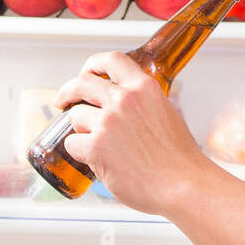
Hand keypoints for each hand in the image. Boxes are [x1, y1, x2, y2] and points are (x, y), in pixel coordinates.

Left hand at [50, 51, 204, 215]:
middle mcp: (124, 100)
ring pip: (75, 116)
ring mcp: (108, 122)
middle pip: (82, 83)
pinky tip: (97, 161)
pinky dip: (80, 153)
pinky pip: (73, 144)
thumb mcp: (167, 114)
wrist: (181, 184)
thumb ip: (145, 104)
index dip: (93, 64)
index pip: (111, 60)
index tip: (87, 72)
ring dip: (81, 130)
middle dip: (68, 92)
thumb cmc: (178, 158)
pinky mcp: (96, 147)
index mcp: (144, 88)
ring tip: (98, 145)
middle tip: (63, 101)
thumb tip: (129, 108)